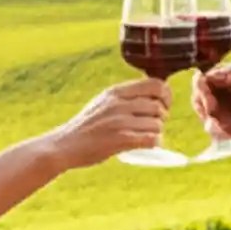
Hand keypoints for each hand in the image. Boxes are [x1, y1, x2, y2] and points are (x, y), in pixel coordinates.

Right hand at [50, 78, 170, 169]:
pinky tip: (147, 144)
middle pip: (159, 105)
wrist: (65, 145)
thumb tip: (153, 93)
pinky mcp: (120, 139)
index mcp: (116, 92)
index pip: (156, 84)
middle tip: (155, 124)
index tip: (163, 105)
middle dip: (163, 116)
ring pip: (157, 124)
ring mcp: (119, 121)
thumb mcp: (103, 102)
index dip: (166, 95)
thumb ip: (124, 97)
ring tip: (147, 136)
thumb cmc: (87, 126)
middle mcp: (119, 103)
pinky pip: (151, 139)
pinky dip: (154, 143)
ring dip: (157, 132)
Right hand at [192, 62, 230, 141]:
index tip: (212, 105)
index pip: (200, 81)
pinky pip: (221, 133)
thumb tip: (210, 74)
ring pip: (211, 121)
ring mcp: (221, 109)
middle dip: (215, 114)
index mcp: (225, 74)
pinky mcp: (226, 125)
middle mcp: (219, 90)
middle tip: (227, 122)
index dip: (202, 93)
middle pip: (200, 103)